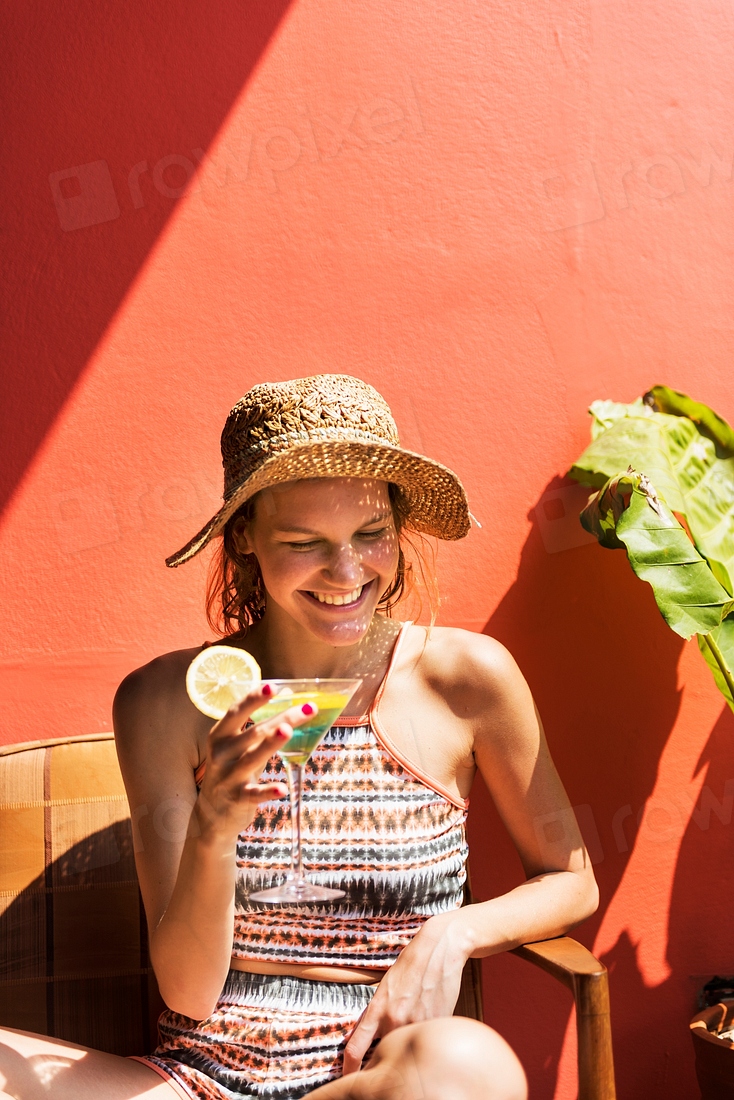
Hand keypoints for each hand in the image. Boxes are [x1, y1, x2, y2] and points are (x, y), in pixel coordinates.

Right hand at [195, 686, 315, 842]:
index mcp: (220, 735)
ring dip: (270, 744)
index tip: (273, 687)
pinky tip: (282, 788)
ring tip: (288, 731)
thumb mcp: (239, 747)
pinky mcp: (237, 799)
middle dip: (282, 718)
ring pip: (252, 758)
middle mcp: (221, 753)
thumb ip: (259, 726)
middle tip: (308, 708)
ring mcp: (228, 777)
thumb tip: (289, 695)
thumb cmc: (232, 771)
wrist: (211, 814)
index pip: (236, 712)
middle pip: (254, 732)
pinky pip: (254, 794)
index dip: (253, 699)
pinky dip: (268, 791)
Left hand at [342, 911, 471, 1074]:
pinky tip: (430, 1019)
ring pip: (407, 1050)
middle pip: (384, 1057)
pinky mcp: (436, 1025)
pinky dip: (426, 1039)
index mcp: (378, 1010)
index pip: (356, 1048)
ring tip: (413, 1030)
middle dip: (384, 1063)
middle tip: (386, 1064)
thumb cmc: (411, 966)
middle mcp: (394, 1021)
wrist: (438, 951)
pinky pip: (426, 1039)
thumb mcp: (386, 988)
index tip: (347, 1080)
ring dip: (408, 1049)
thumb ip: (377, 1014)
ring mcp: (416, 1025)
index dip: (349, 1070)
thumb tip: (368, 1038)